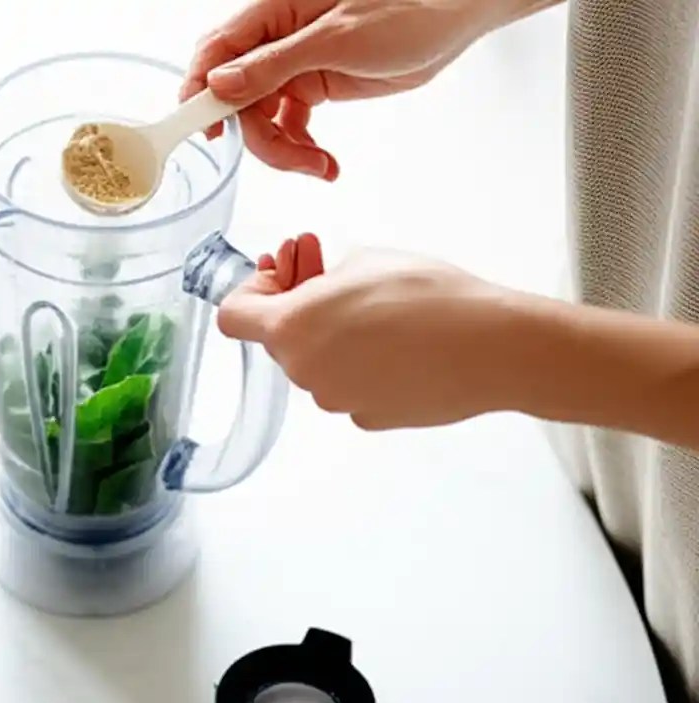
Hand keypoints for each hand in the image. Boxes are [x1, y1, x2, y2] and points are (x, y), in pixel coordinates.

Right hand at [181, 0, 530, 178]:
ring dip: (284, 151)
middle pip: (238, 97)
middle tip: (290, 159)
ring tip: (318, 165)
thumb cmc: (407, 10)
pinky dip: (300, 149)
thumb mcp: (336, 40)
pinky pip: (287, 125)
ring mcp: (293, 65)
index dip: (202, 93)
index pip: (215, 53)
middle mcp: (275, 41)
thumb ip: (274, 64)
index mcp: (271, 13)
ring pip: (262, 118)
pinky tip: (324, 161)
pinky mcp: (313, 86)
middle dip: (258, 136)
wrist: (453, 18)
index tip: (207, 130)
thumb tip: (221, 84)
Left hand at [218, 236, 517, 429]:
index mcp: (292, 328)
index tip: (280, 275)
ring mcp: (336, 400)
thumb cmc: (430, 296)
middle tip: (334, 276)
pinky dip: (364, 365)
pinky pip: (350, 385)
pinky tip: (401, 345)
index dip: (253, 291)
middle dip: (301, 307)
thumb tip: (311, 286)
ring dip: (334, 337)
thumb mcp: (363, 260)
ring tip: (380, 311)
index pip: (235, 316)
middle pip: (281, 339)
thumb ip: (318, 277)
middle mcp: (304, 372)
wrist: (491, 347)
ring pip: (317, 363)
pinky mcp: (368, 418)